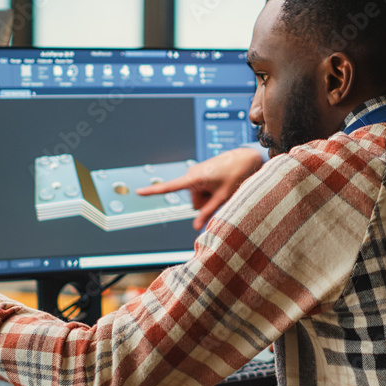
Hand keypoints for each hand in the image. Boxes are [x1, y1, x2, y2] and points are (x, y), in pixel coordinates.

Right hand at [136, 147, 263, 229]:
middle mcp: (192, 174)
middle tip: (222, 192)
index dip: (153, 191)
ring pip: (199, 197)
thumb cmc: (237, 174)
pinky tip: (223, 183)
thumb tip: (196, 227)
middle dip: (206, 202)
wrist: (247, 158)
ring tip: (224, 185)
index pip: (170, 187)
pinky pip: (203, 189)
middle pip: (194, 201)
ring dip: (211, 196)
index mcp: (194, 178)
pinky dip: (212, 191)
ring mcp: (197, 173)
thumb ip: (208, 212)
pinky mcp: (202, 173)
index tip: (138, 192)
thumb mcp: (223, 197)